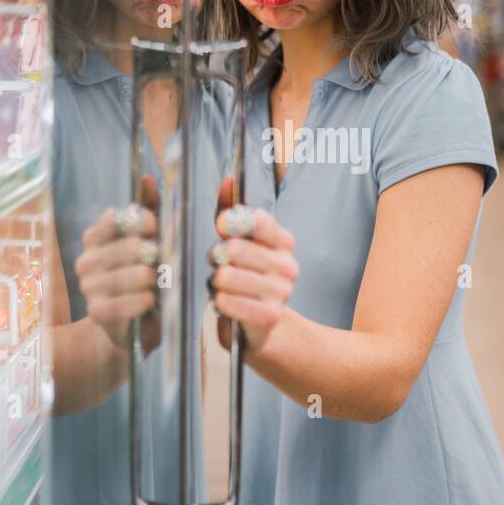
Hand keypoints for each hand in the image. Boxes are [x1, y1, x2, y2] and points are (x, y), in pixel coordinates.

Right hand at [75, 176, 162, 351]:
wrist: (128, 327)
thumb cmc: (142, 276)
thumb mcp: (149, 241)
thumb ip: (150, 209)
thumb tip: (147, 178)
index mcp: (96, 237)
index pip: (114, 220)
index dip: (140, 221)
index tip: (156, 227)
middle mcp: (86, 260)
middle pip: (127, 248)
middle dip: (153, 255)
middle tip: (166, 262)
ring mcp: (88, 287)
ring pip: (126, 276)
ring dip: (151, 279)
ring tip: (162, 281)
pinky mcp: (95, 312)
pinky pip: (118, 304)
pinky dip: (140, 302)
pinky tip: (151, 300)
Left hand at [209, 201, 297, 355]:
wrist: (263, 324)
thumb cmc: (246, 274)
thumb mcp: (240, 241)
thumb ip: (231, 210)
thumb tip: (228, 180)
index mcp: (284, 242)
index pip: (255, 220)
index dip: (230, 222)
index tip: (222, 229)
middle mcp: (288, 266)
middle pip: (235, 249)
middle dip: (217, 256)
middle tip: (218, 263)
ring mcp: (282, 292)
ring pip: (227, 277)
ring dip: (215, 282)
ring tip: (221, 285)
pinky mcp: (270, 316)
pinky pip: (228, 302)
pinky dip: (219, 301)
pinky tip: (224, 301)